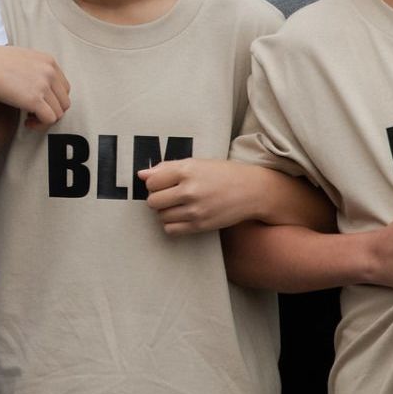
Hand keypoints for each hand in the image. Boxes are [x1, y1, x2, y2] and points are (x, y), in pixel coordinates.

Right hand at [0, 46, 68, 128]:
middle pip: (64, 101)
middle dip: (50, 111)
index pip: (63, 88)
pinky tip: (26, 123)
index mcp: (48, 61)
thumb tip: (39, 87)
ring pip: (58, 113)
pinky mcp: (35, 99)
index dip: (52, 100)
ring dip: (44, 120)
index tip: (37, 105)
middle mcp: (50, 71)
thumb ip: (34, 69)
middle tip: (32, 115)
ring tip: (28, 119)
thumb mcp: (20, 59)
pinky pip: (49, 120)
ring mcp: (44, 85)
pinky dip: (39, 125)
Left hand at [140, 158, 268, 235]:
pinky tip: (182, 216)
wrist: (251, 190)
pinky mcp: (200, 226)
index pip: (151, 182)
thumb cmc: (222, 174)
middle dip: (158, 198)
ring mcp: (195, 210)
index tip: (163, 183)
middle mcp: (189, 191)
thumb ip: (167, 168)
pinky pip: (170, 230)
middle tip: (170, 195)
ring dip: (165, 212)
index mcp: (187, 170)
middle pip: (153, 201)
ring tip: (178, 205)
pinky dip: (172, 224)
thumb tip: (141, 175)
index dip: (154, 183)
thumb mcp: (196, 163)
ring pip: (161, 216)